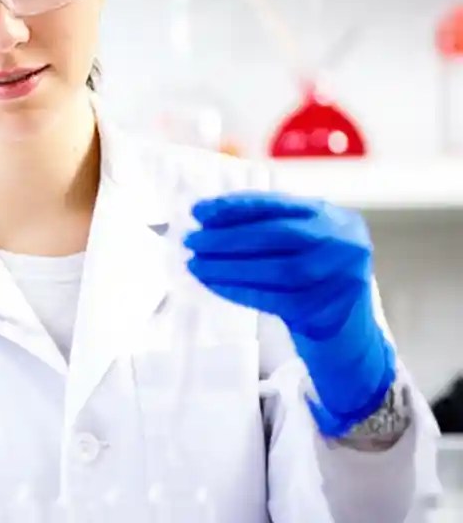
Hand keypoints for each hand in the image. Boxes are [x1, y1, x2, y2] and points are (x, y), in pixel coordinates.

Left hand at [183, 191, 396, 436]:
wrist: (347, 334)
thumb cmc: (312, 281)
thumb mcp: (301, 245)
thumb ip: (264, 227)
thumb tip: (205, 219)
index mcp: (333, 217)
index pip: (278, 204)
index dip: (234, 206)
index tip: (198, 211)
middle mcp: (343, 242)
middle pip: (276, 234)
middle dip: (226, 237)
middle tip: (191, 240)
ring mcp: (340, 277)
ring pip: (274, 268)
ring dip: (227, 266)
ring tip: (195, 265)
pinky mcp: (326, 309)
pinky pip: (273, 298)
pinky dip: (237, 289)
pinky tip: (213, 285)